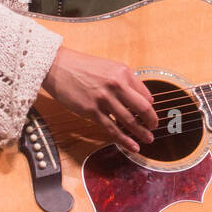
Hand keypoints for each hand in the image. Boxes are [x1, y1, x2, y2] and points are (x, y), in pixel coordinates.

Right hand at [41, 46, 157, 151]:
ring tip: (148, 139)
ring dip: (141, 132)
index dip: (150, 107)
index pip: (145, 94)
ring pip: (129, 121)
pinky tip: (132, 145)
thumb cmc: (82, 66)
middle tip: (154, 128)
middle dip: (151, 121)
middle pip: (142, 108)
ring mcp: (104, 99)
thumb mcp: (109, 67)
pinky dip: (124, 139)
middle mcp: (116, 85)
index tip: (150, 114)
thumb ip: (125, 81)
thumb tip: (139, 98)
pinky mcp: (91, 110)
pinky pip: (112, 128)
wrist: (57, 66)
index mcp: (124, 72)